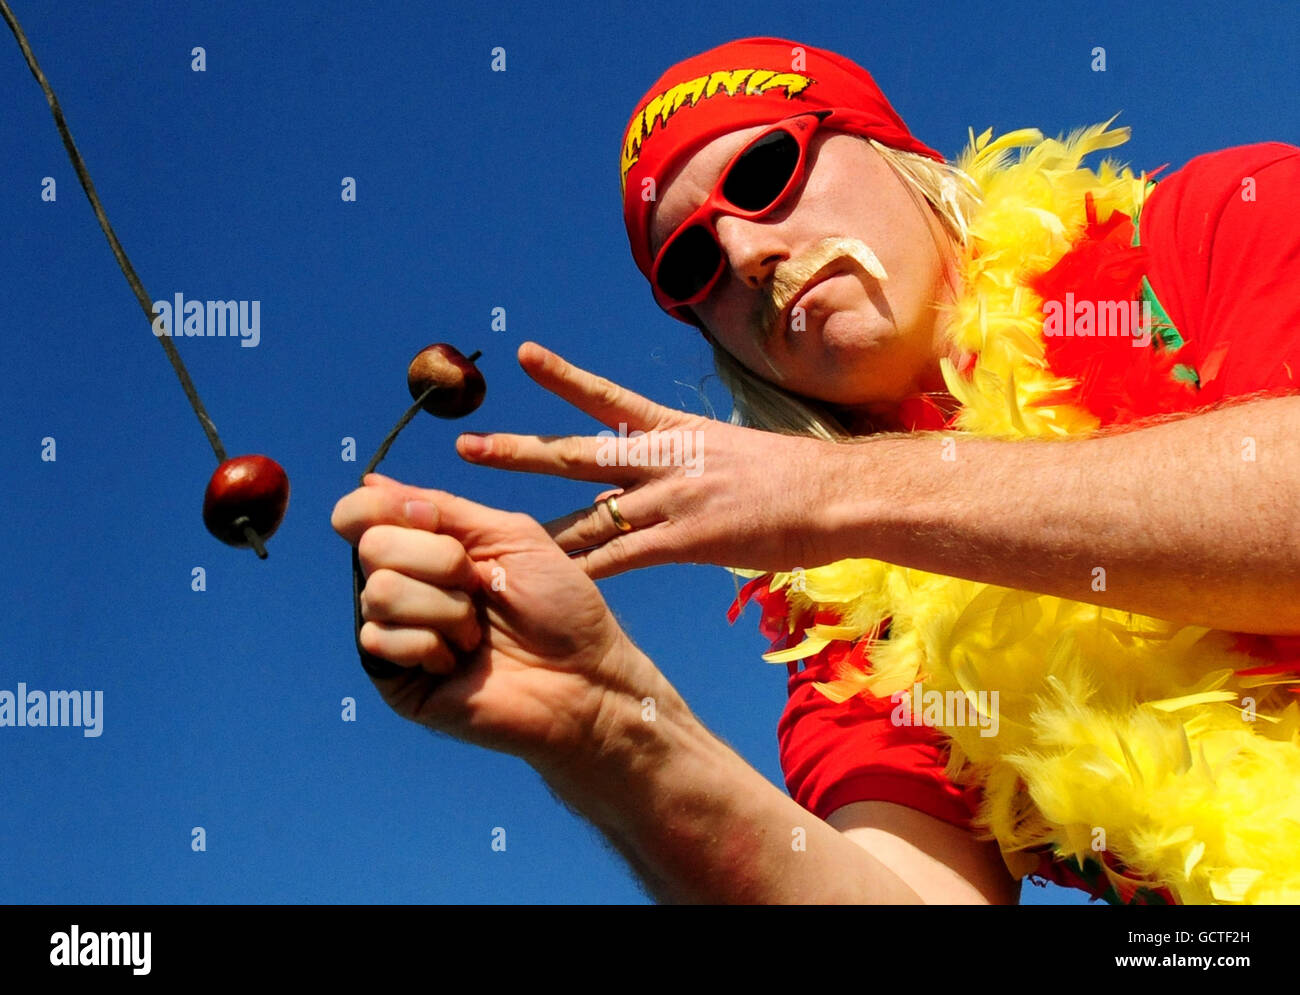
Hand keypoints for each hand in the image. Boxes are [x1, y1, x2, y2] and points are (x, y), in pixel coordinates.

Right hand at [331, 473, 644, 771]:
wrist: (587, 677)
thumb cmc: (561, 607)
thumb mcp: (510, 536)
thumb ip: (444, 508)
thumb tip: (371, 479)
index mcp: (426, 547)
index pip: (359, 513)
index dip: (382, 507)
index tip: (433, 519)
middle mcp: (402, 585)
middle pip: (371, 546)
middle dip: (439, 560)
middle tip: (480, 588)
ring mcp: (396, 633)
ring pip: (377, 592)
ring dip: (444, 608)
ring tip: (477, 633)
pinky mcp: (395, 680)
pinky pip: (377, 641)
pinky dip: (430, 645)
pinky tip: (458, 663)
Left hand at [455, 342, 836, 578]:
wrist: (836, 494)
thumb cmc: (795, 475)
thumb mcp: (733, 449)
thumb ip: (687, 459)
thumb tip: (659, 471)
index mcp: (675, 431)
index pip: (607, 397)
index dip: (563, 377)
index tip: (524, 355)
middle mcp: (663, 459)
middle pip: (577, 452)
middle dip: (520, 452)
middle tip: (467, 445)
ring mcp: (670, 500)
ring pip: (588, 512)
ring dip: (538, 528)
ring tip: (488, 538)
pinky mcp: (684, 541)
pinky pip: (621, 559)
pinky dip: (586, 571)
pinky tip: (552, 583)